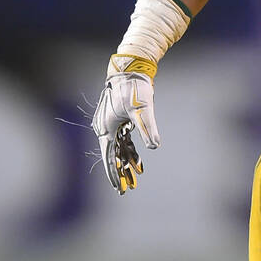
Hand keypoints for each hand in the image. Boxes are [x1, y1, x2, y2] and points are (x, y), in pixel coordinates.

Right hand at [91, 55, 159, 193]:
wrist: (131, 70)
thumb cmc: (135, 88)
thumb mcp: (142, 109)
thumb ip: (147, 128)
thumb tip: (155, 146)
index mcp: (106, 128)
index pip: (109, 157)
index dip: (114, 174)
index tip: (118, 188)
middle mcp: (105, 128)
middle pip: (113, 155)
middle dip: (121, 173)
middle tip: (128, 190)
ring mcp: (111, 125)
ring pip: (119, 150)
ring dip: (126, 164)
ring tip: (135, 180)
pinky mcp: (120, 121)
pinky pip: (124, 141)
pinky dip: (130, 152)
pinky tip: (138, 164)